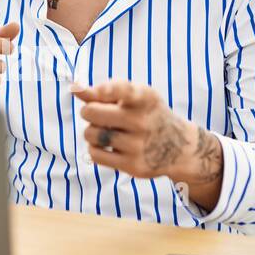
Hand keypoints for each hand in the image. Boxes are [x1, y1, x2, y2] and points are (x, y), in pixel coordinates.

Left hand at [74, 79, 224, 209]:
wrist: (179, 148)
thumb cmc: (147, 115)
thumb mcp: (134, 98)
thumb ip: (103, 92)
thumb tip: (75, 88)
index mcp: (145, 98)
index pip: (126, 91)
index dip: (110, 90)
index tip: (101, 91)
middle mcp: (143, 121)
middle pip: (92, 112)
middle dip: (89, 112)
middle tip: (97, 114)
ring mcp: (138, 145)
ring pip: (91, 134)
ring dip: (91, 132)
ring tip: (106, 131)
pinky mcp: (133, 166)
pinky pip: (96, 154)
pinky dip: (95, 149)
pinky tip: (108, 146)